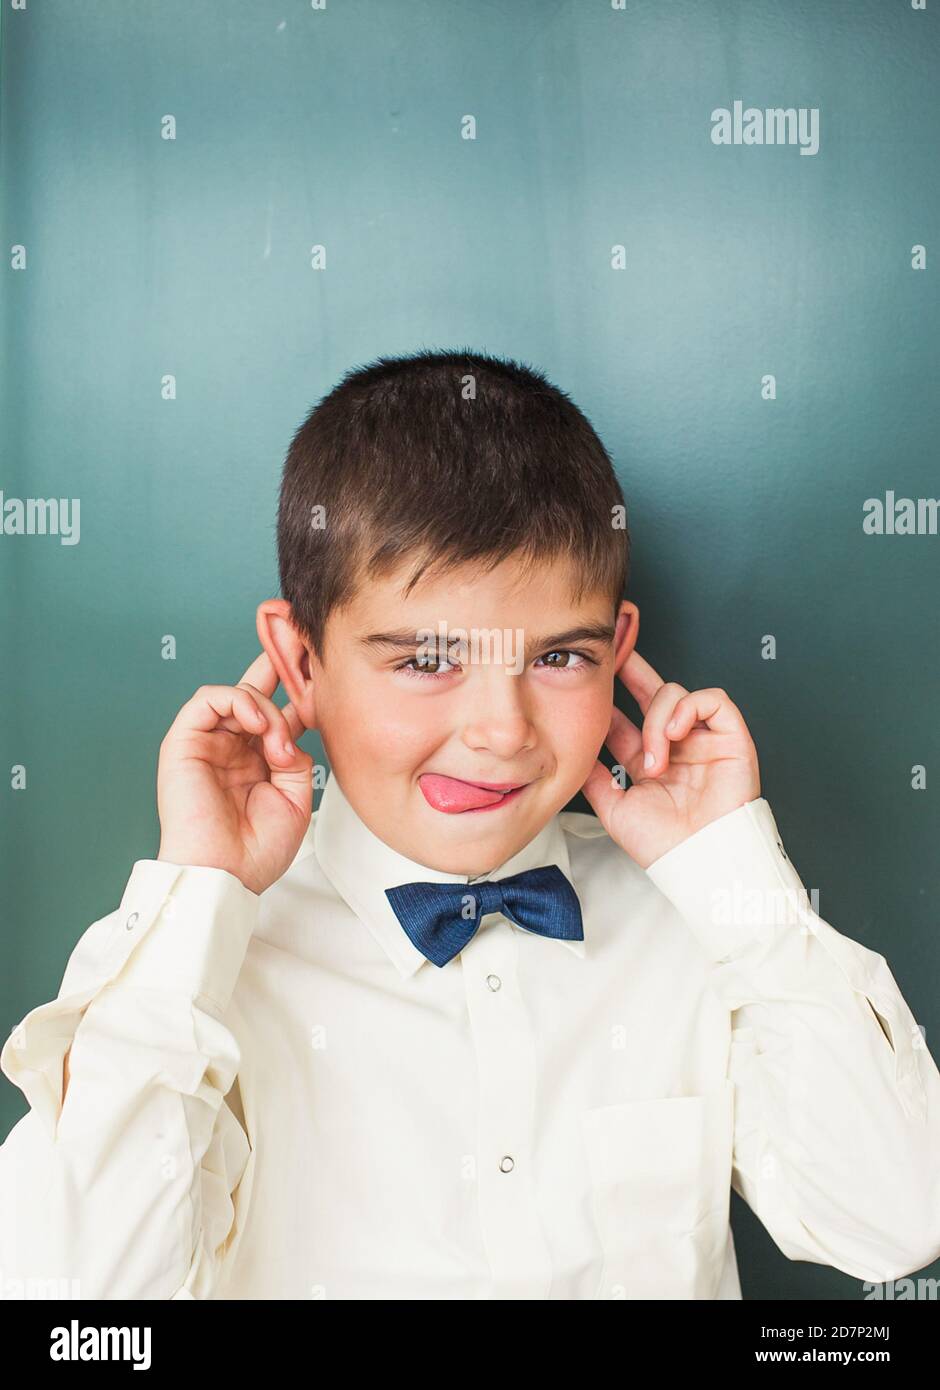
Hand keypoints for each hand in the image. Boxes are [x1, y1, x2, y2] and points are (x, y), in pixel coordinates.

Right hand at [156, 651, 313, 895]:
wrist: (227, 874)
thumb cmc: (257, 849)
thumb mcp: (296, 798)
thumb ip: (297, 756)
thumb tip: (289, 731)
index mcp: (258, 761)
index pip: (277, 713)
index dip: (295, 691)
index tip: (319, 672)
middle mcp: (233, 748)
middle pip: (254, 692)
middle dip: (277, 670)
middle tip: (300, 658)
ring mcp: (208, 744)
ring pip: (235, 694)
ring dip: (264, 705)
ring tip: (275, 735)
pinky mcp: (183, 743)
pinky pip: (206, 700)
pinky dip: (235, 700)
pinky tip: (257, 723)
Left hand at [581, 650, 759, 869]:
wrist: (698, 860)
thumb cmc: (663, 845)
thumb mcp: (613, 808)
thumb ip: (594, 778)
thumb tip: (571, 752)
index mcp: (646, 760)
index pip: (624, 718)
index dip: (608, 697)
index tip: (588, 678)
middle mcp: (674, 745)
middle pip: (651, 692)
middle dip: (631, 668)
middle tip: (614, 652)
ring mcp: (702, 739)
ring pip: (676, 694)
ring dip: (658, 721)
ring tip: (655, 759)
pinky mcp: (730, 737)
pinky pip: (713, 701)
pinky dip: (690, 708)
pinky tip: (677, 731)